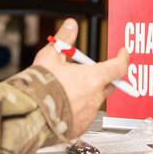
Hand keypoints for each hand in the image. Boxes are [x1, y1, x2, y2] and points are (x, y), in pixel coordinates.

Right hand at [31, 18, 129, 136]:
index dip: (123, 58)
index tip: (123, 53)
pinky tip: (63, 105)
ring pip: (94, 101)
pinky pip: (84, 116)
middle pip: (108, 85)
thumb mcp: (50, 55)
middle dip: (103, 77)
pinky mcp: (80, 128)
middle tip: (89, 72)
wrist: (28, 115)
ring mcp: (88, 115)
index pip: (118, 67)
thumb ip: (64, 39)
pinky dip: (77, 109)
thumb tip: (71, 25)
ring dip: (87, 93)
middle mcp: (95, 97)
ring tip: (68, 89)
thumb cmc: (39, 87)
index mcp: (93, 78)